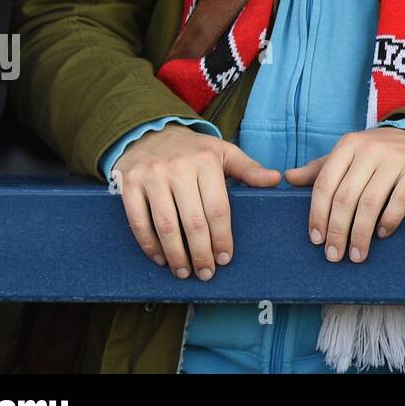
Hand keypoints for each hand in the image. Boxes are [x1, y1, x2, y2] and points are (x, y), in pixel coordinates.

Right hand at [110, 125, 280, 279]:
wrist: (149, 133)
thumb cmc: (193, 150)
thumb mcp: (223, 152)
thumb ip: (249, 169)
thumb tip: (276, 180)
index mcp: (205, 161)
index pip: (218, 208)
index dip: (223, 237)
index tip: (225, 258)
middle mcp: (178, 167)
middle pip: (193, 221)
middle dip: (201, 253)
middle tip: (207, 273)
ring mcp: (151, 176)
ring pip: (166, 226)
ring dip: (176, 255)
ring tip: (185, 272)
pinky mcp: (128, 184)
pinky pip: (138, 222)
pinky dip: (149, 245)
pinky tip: (161, 258)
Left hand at [285, 127, 404, 262]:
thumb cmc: (380, 152)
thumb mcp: (349, 154)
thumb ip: (321, 168)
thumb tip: (288, 178)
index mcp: (349, 145)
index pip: (325, 183)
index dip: (318, 214)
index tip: (316, 240)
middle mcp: (370, 149)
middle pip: (346, 197)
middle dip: (337, 231)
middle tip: (334, 256)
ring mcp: (395, 159)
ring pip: (370, 203)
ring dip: (360, 234)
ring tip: (357, 255)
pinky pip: (399, 201)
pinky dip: (389, 221)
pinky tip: (382, 234)